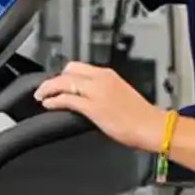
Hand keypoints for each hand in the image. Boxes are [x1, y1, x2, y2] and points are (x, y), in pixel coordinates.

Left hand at [33, 62, 166, 153]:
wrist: (153, 127)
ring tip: (41, 96)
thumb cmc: (141, 116)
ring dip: (48, 88)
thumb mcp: (120, 95)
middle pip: (68, 71)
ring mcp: (96, 92)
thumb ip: (103, 92)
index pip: (78, 67)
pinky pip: (67, 99)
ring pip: (64, 82)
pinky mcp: (93, 107)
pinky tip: (48, 104)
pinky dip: (54, 100)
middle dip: (54, 79)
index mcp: (108, 75)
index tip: (57, 80)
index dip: (64, 74)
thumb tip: (88, 97)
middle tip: (45, 88)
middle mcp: (101, 79)